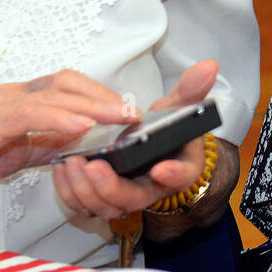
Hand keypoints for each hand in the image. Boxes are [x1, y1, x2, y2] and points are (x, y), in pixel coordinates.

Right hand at [0, 69, 139, 202]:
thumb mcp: (12, 152)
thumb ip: (43, 143)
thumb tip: (75, 141)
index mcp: (17, 100)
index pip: (66, 85)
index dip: (98, 94)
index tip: (124, 110)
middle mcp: (10, 96)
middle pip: (66, 82)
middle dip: (103, 95)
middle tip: (131, 112)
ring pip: (53, 95)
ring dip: (91, 105)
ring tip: (118, 116)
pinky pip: (28, 115)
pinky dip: (58, 118)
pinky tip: (80, 126)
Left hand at [53, 59, 222, 223]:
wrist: (154, 153)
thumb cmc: (167, 134)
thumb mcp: (181, 109)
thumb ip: (192, 89)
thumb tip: (209, 65)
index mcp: (179, 170)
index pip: (180, 177)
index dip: (172, 175)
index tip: (161, 168)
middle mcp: (152, 190)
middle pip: (133, 199)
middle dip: (110, 186)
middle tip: (94, 165)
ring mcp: (124, 198)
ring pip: (104, 206)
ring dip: (85, 189)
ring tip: (71, 163)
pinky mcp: (102, 200)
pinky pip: (84, 206)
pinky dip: (69, 192)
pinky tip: (61, 169)